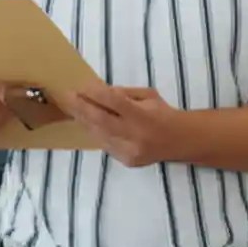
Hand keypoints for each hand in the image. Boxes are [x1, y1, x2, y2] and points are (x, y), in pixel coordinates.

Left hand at [64, 85, 179, 166]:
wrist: (180, 142)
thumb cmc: (163, 113)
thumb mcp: (148, 95)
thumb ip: (124, 93)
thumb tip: (97, 91)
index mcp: (144, 115)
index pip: (114, 101)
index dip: (95, 93)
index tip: (82, 85)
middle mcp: (136, 135)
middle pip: (101, 120)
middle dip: (81, 107)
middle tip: (67, 97)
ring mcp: (129, 151)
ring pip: (99, 134)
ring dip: (83, 120)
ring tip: (72, 109)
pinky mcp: (126, 161)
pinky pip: (105, 144)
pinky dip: (95, 132)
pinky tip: (87, 123)